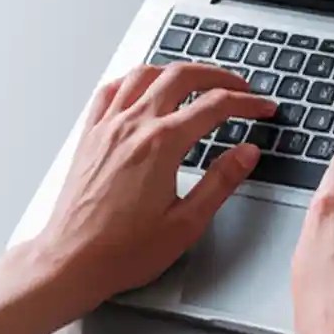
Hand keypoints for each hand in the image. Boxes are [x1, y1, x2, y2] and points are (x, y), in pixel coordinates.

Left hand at [37, 63, 275, 301]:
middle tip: (240, 87)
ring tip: (198, 79)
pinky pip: (111, 90)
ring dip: (177, 70)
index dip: (248, 103)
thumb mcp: (187, 223)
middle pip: (182, 76)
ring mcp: (107, 127)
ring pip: (145, 74)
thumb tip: (248, 153)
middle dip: (219, 76)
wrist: (70, 263)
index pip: (216, 106)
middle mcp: (133, 126)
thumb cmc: (122, 250)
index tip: (263, 107)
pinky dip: (134, 79)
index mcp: (162, 145)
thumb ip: (221, 181)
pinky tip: (145, 86)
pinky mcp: (90, 135)